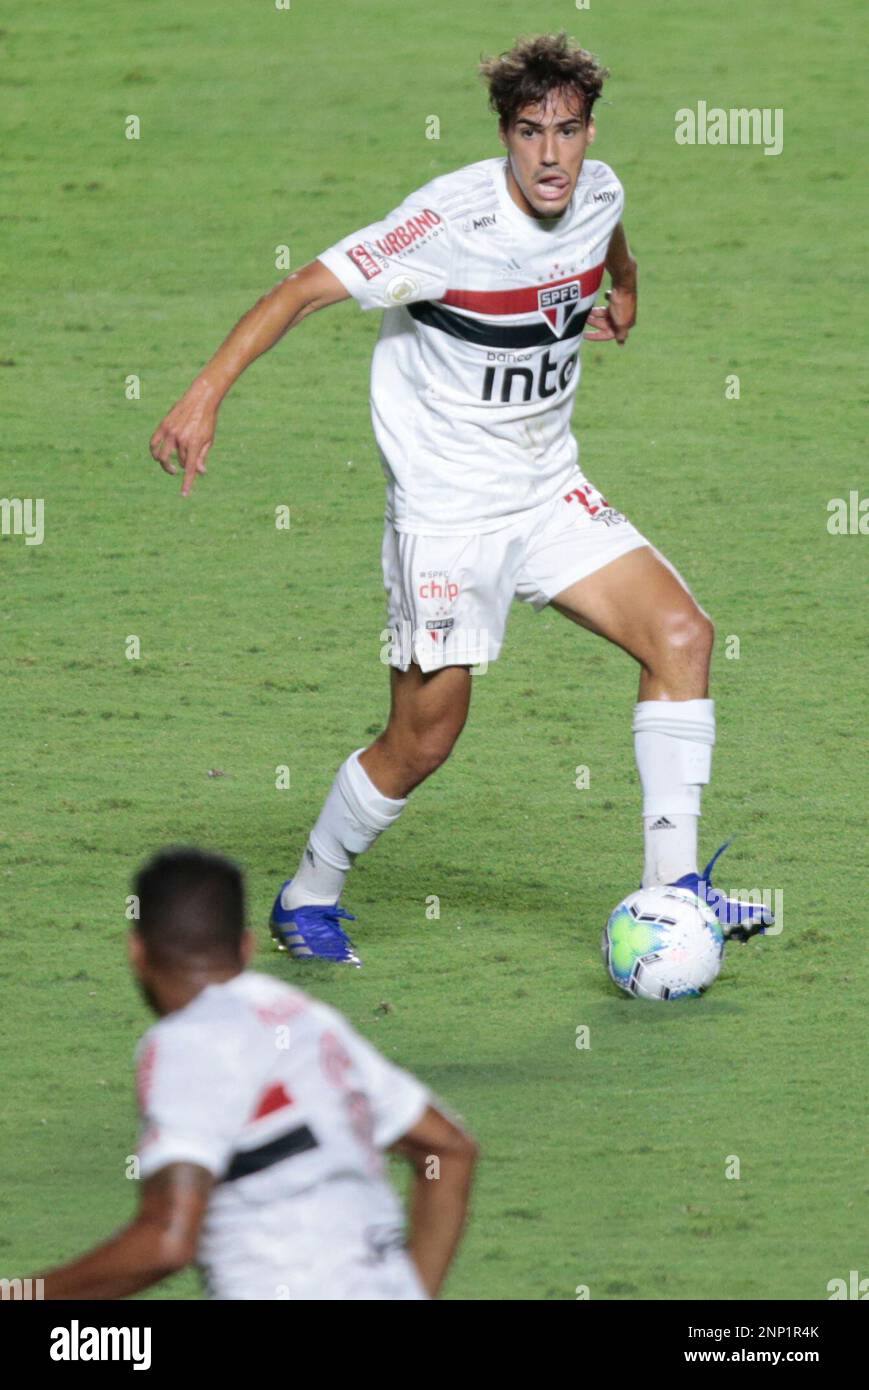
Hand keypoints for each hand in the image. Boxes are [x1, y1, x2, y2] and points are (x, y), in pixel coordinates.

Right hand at [150, 381, 218, 497]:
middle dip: (182, 467)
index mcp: (194, 443)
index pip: (190, 468)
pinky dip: (154, 451)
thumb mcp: (208, 439)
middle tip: (182, 470)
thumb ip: (202, 456)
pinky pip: (153, 443)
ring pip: (162, 456)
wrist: (201, 399)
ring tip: (170, 466)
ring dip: (165, 464)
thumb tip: (199, 472)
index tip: (184, 494)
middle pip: (178, 462)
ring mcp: (171, 432)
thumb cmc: (207, 420)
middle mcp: (181, 439)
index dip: (187, 483)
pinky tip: (158, 455)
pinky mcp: (163, 425)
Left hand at [584, 285, 636, 345]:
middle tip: (585, 319)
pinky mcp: (617, 297)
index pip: (608, 334)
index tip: (584, 335)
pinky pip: (609, 301)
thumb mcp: (621, 323)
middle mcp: (623, 317)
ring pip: (604, 313)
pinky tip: (606, 295)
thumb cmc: (622, 305)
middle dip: (595, 322)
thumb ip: (620, 334)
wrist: (624, 284)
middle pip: (605, 323)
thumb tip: (622, 344)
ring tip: (587, 310)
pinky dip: (606, 299)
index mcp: (624, 324)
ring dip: (596, 312)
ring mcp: (620, 307)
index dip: (596, 336)